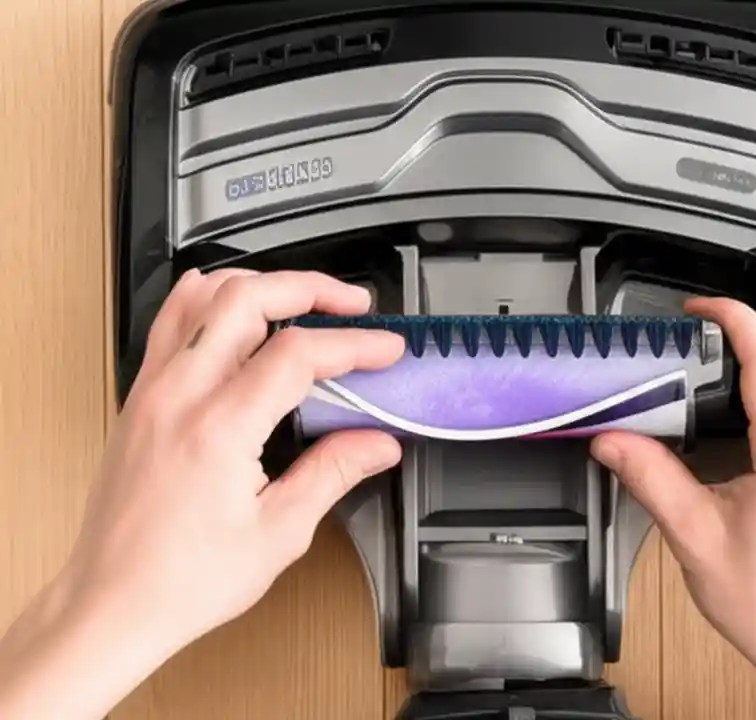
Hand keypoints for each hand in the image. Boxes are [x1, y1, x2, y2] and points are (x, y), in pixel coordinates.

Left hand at [0, 269, 405, 719]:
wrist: (112, 604)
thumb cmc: (180, 581)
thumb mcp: (279, 533)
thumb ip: (333, 473)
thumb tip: (377, 443)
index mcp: (218, 430)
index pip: (298, 353)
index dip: (354, 343)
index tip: (386, 349)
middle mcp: (178, 397)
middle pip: (246, 298)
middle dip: (310, 288)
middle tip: (351, 304)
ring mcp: (151, 392)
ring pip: (200, 296)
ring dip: (260, 285)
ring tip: (301, 299)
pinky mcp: (139, 399)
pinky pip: (171, 322)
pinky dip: (210, 301)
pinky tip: (236, 313)